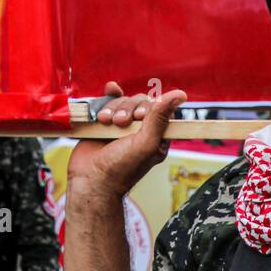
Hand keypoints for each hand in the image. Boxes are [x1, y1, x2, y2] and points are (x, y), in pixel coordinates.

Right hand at [67, 81, 186, 201]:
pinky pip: (109, 101)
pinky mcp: (105, 123)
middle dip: (127, 109)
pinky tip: (109, 90)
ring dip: (113, 108)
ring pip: (122, 101)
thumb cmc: (120, 169)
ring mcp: (121, 126)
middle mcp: (140, 130)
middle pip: (139, 102)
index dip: (149, 107)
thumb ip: (160, 118)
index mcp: (156, 137)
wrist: (90, 180)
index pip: (159, 108)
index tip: (139, 117)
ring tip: (106, 121)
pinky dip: (109, 95)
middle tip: (120, 123)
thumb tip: (180, 94)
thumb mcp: (145, 144)